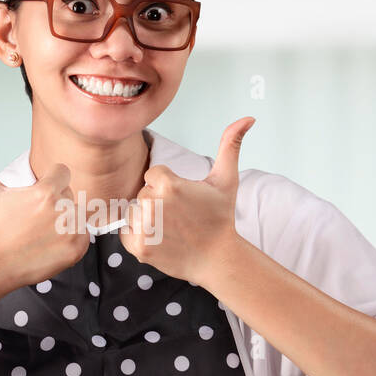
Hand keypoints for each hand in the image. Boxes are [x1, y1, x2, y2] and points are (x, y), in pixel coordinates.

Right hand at [0, 134, 90, 292]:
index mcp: (46, 193)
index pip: (62, 172)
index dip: (49, 181)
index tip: (35, 196)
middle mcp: (63, 212)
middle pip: (70, 193)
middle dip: (56, 201)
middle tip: (34, 218)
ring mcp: (72, 232)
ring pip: (78, 212)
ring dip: (65, 218)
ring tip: (42, 229)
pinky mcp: (77, 249)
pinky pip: (84, 234)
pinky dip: (71, 238)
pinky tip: (49, 242)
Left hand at [118, 118, 255, 287]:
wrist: (217, 259)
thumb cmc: (220, 218)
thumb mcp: (225, 179)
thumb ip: (230, 144)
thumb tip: (249, 117)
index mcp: (168, 184)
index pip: (153, 175)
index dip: (168, 186)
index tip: (184, 200)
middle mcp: (153, 204)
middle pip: (143, 194)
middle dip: (158, 202)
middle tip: (180, 217)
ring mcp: (144, 228)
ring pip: (134, 212)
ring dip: (147, 219)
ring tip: (170, 228)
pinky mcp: (138, 248)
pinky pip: (126, 232)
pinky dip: (138, 236)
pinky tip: (160, 239)